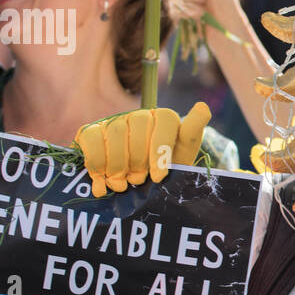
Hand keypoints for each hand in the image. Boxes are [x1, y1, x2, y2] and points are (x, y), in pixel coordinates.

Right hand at [74, 102, 209, 197]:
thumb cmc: (164, 171)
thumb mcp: (182, 157)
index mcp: (164, 118)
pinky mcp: (92, 132)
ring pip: (114, 134)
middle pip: (136, 129)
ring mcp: (115, 122)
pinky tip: (102, 183)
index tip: (158, 176)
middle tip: (138, 181)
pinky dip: (96, 164)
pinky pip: (90, 139)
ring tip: (122, 184)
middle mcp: (139, 116)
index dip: (159, 150)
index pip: (164, 122)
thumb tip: (203, 107)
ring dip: (117, 166)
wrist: (136, 187)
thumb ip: (191, 133)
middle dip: (137, 162)